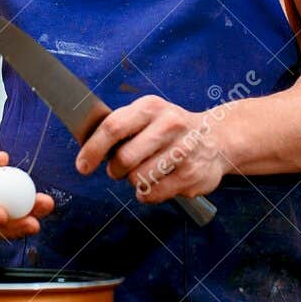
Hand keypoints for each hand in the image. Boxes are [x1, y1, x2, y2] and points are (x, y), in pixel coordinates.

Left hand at [75, 95, 228, 203]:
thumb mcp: (147, 115)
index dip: (92, 149)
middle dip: (114, 170)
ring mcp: (183, 151)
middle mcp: (169, 125)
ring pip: (138, 180)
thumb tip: (86, 148)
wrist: (217, 138)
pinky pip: (154, 194)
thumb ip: (120, 127)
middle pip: (124, 159)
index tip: (82, 166)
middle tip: (118, 170)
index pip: (113, 127)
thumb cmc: (170, 129)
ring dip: (134, 182)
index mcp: (151, 107)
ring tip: (145, 171)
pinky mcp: (192, 175)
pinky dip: (148, 193)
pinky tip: (158, 181)